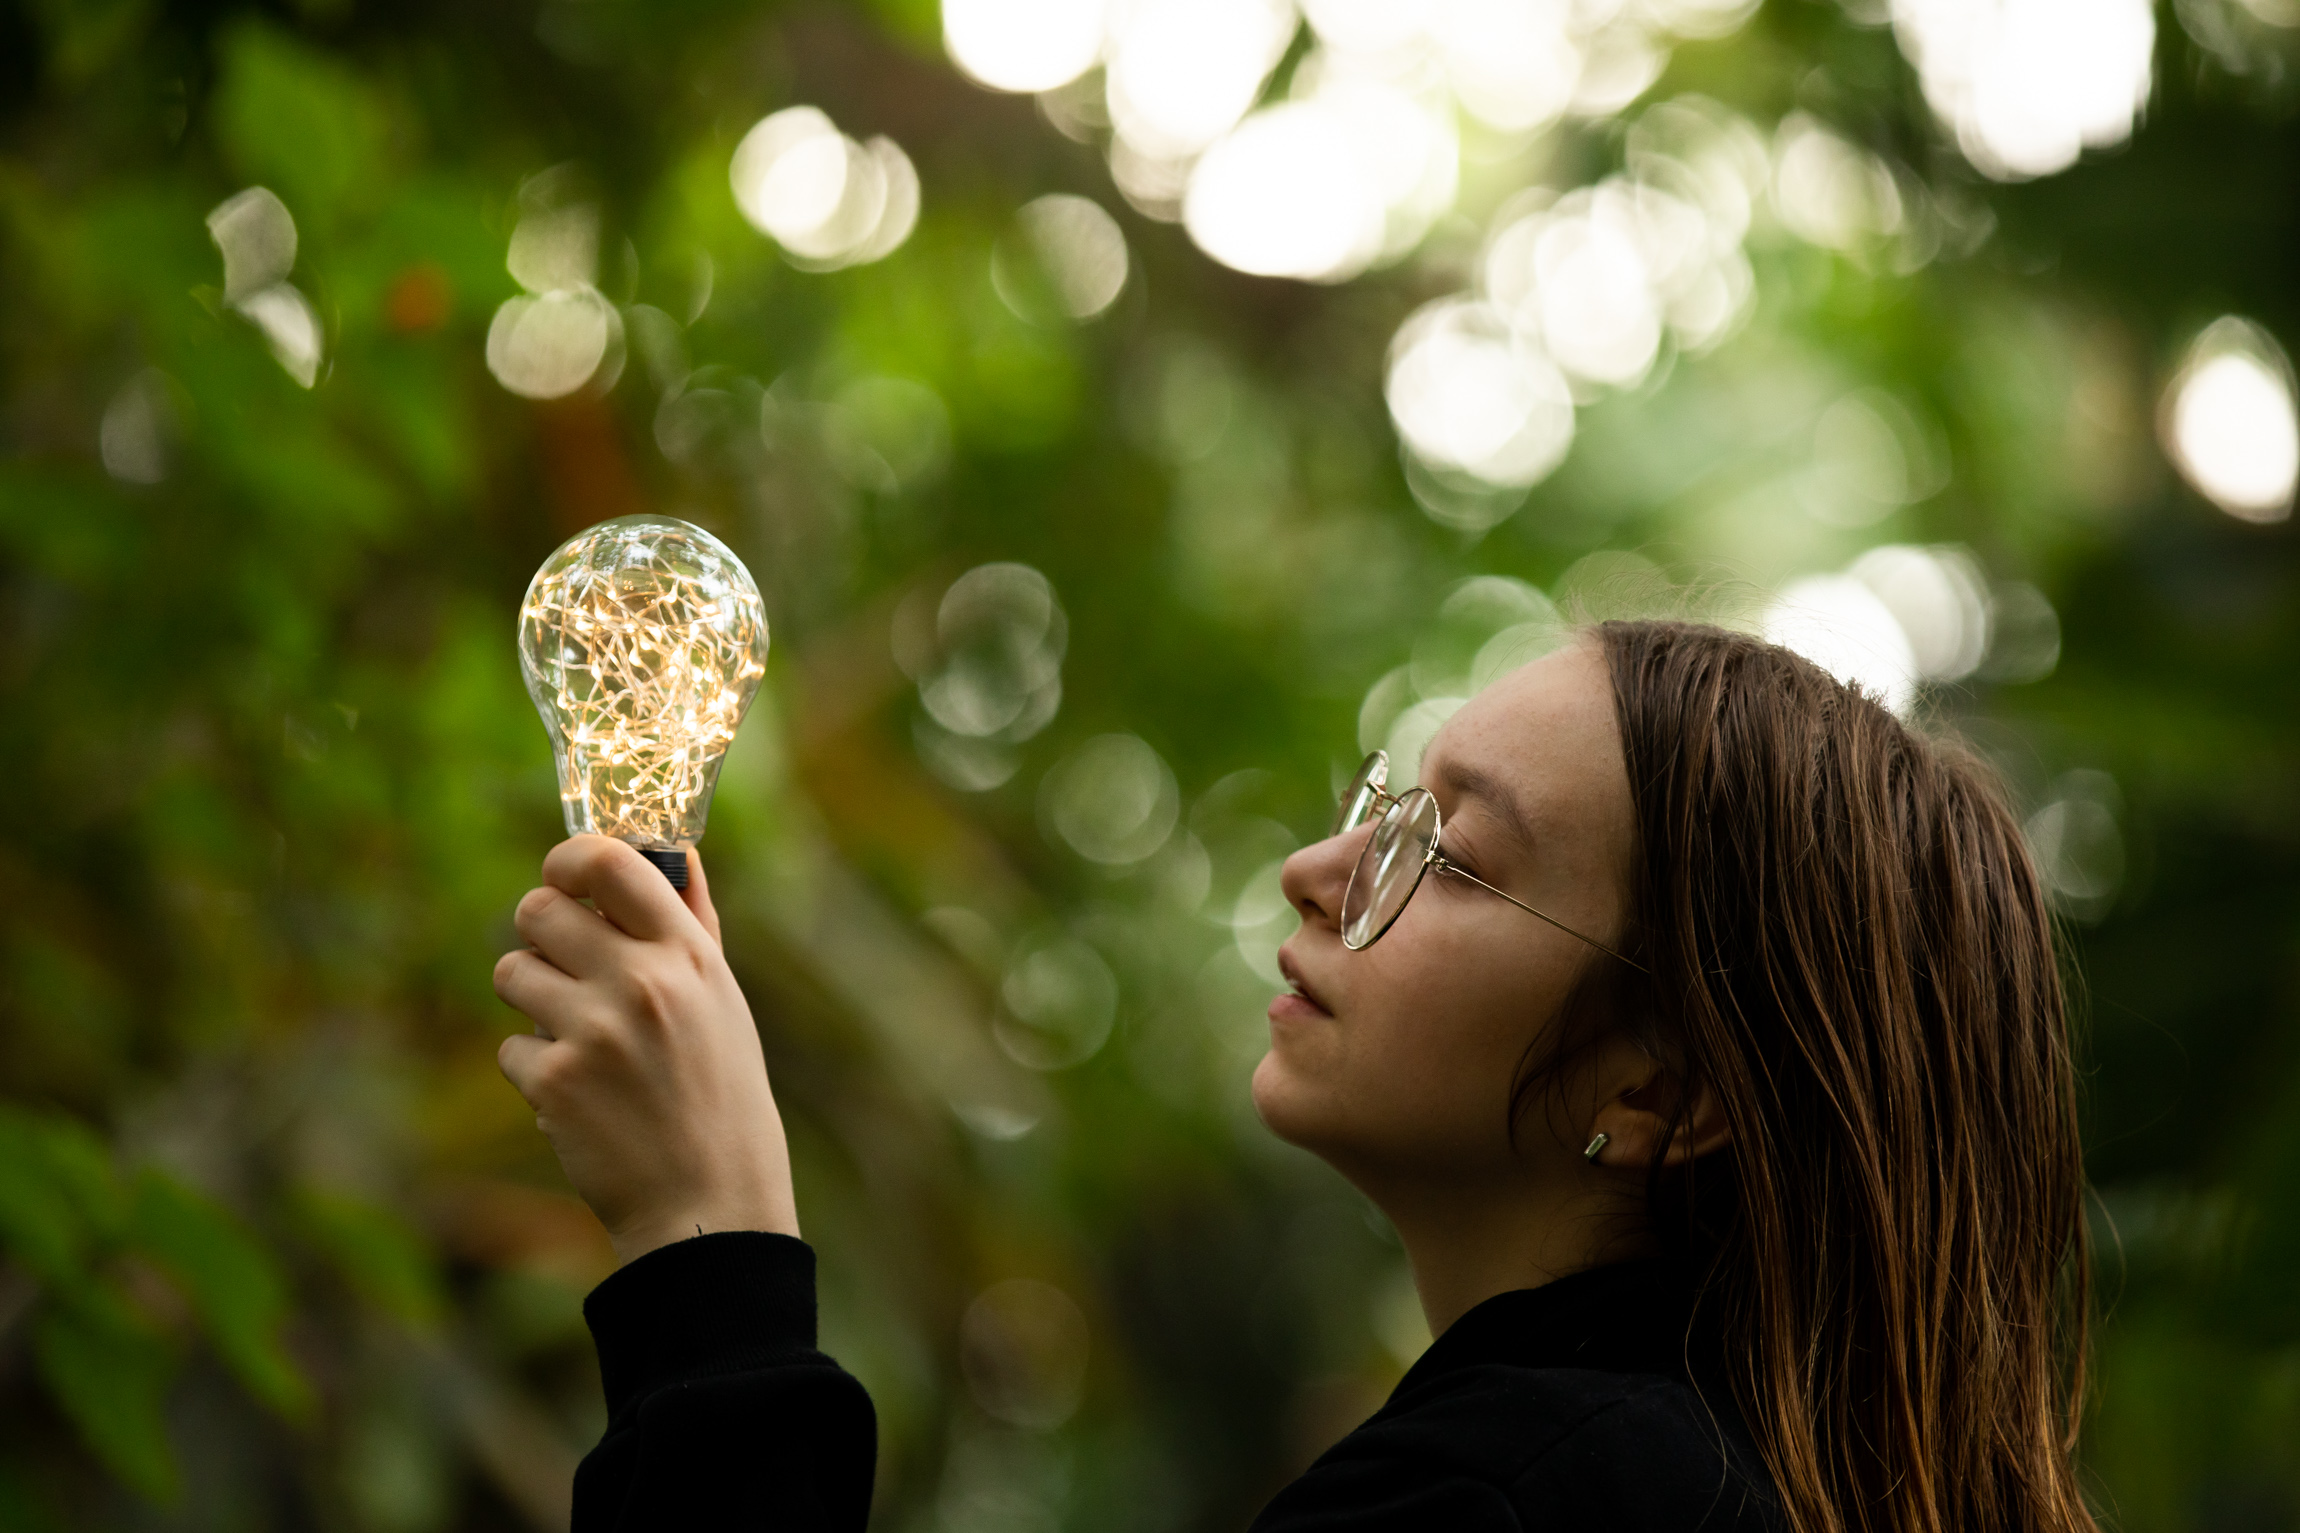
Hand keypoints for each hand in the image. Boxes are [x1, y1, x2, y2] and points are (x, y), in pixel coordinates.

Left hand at [493, 835, 799, 1263]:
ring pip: (510, 972)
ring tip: (572, 1034)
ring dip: (529, 1000)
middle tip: (562, 967)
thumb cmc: (719, 1090)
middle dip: (539, 936)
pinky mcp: (556, 1081)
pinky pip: (511, 1047)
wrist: (709, 1200)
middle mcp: (642, 981)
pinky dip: (536, 1070)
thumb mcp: (723, 998)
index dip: (568, 859)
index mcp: (688, 953)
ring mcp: (595, 1030)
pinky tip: (579, 1096)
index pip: (609, 861)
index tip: (563, 879)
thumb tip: (678, 849)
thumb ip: (693, 921)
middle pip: (538, 909)